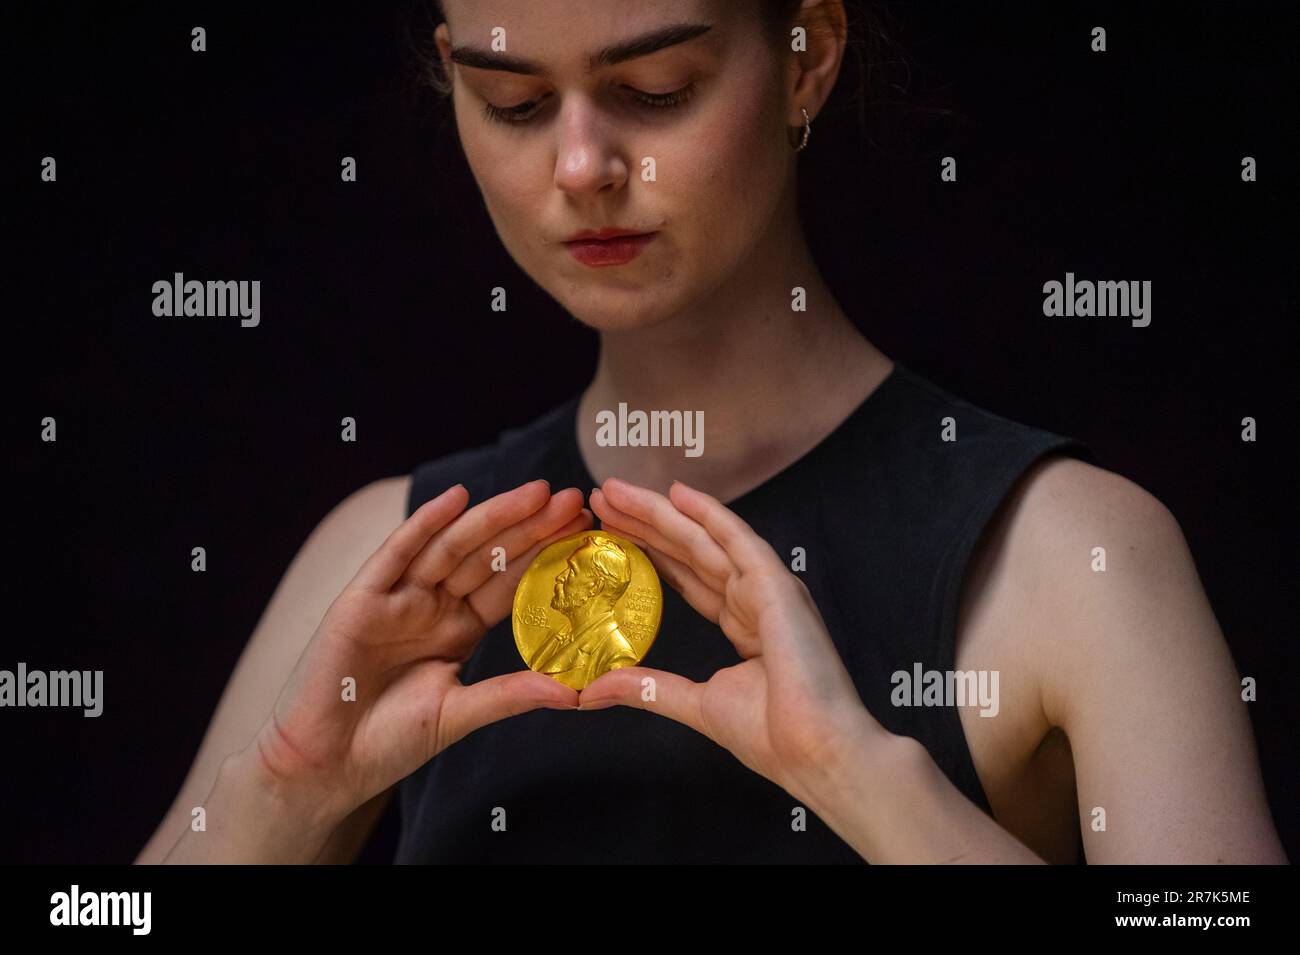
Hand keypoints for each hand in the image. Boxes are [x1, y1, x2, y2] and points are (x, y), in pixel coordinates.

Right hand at [247, 480, 589, 828]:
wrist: (325, 766)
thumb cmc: (388, 742)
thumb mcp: (461, 714)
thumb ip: (512, 695)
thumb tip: (575, 692)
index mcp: (457, 628)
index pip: (510, 582)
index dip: (547, 557)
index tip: (587, 533)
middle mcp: (431, 605)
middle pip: (489, 556)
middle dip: (532, 527)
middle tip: (577, 501)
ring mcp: (397, 598)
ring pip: (453, 547)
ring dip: (494, 517)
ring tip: (539, 493)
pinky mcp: (361, 600)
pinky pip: (397, 554)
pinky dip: (425, 523)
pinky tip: (457, 498)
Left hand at [584, 477, 886, 802]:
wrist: (816, 753)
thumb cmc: (774, 737)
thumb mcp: (694, 704)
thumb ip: (647, 688)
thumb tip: (592, 690)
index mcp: (743, 625)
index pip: (686, 577)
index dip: (649, 553)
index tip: (609, 534)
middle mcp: (755, 600)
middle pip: (689, 551)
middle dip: (644, 524)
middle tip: (601, 499)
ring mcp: (768, 590)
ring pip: (705, 540)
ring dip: (660, 513)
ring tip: (616, 490)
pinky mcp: (777, 587)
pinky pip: (738, 541)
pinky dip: (709, 515)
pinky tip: (677, 493)